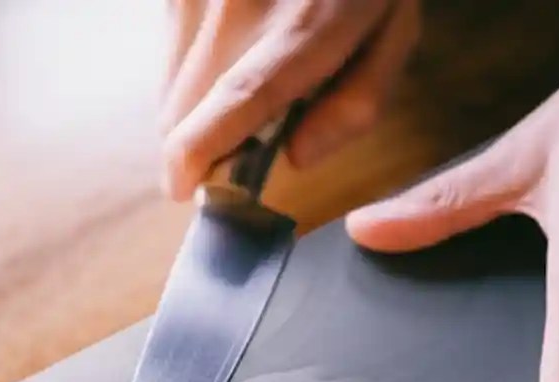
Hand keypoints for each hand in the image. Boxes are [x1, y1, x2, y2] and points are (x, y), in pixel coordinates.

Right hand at [160, 0, 420, 199]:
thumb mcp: (391, 33)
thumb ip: (356, 103)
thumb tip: (294, 156)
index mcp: (307, 25)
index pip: (241, 97)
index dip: (202, 150)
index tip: (182, 186)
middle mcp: (242, 2)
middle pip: (186, 106)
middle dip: (201, 141)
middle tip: (237, 141)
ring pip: (170, 83)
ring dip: (196, 103)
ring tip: (245, 70)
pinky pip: (167, 50)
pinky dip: (192, 67)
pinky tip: (232, 41)